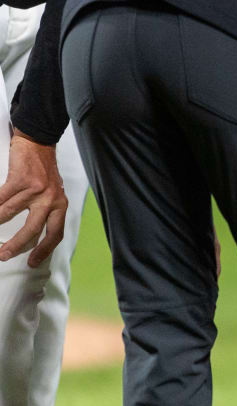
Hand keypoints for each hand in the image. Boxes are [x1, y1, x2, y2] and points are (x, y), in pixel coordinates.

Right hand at [0, 131, 67, 266]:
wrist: (38, 143)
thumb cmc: (42, 171)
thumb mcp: (51, 193)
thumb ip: (45, 211)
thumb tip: (32, 235)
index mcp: (60, 205)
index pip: (55, 233)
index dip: (44, 250)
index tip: (32, 261)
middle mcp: (51, 199)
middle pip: (33, 229)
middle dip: (16, 246)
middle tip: (3, 255)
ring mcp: (35, 189)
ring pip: (9, 214)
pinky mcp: (20, 180)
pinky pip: (0, 200)